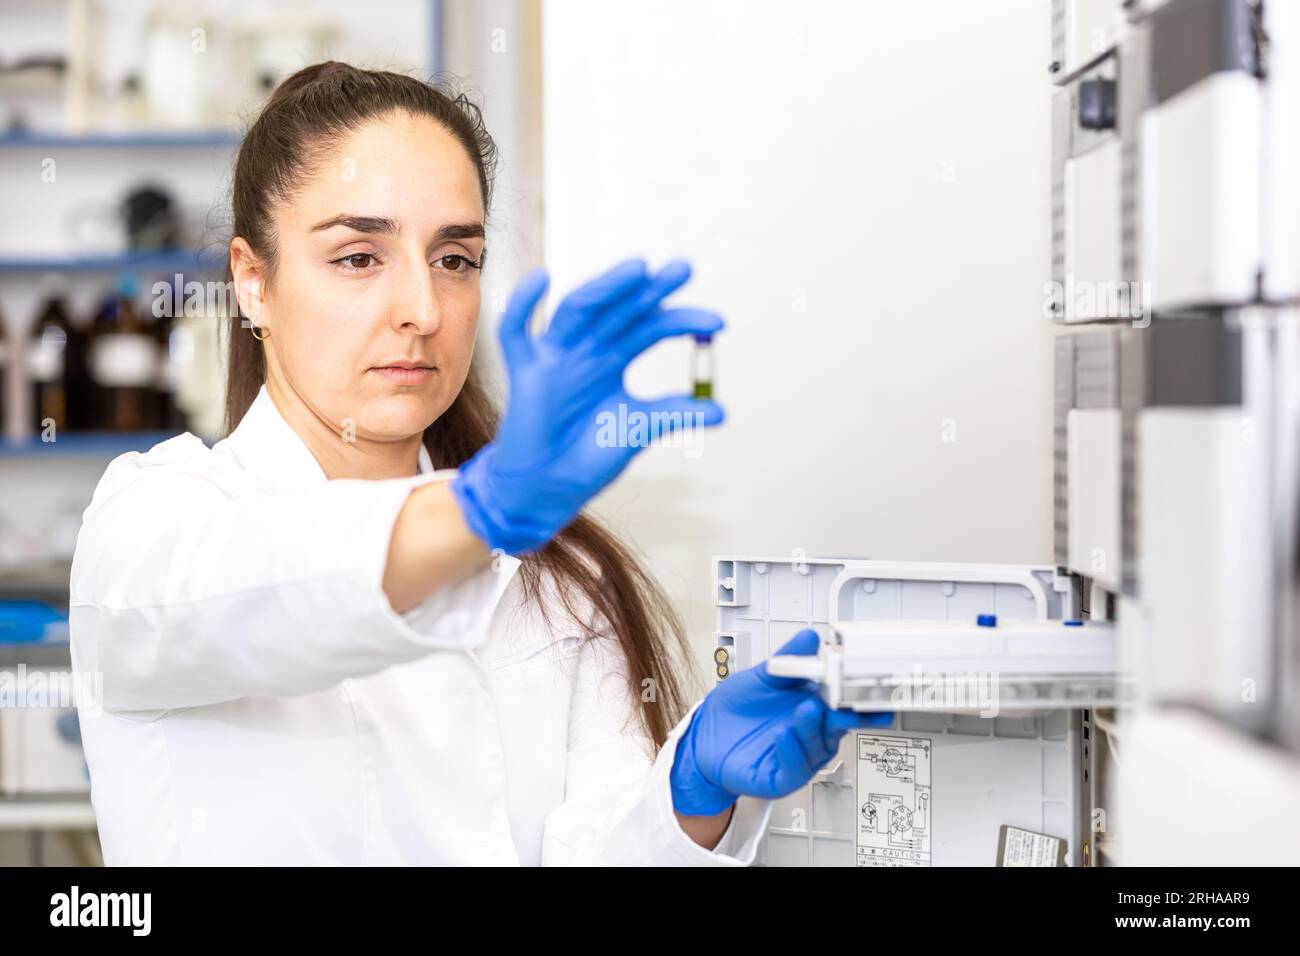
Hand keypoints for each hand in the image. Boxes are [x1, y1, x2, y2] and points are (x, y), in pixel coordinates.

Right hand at [451, 258, 723, 554]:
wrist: (549, 489)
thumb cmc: (588, 456)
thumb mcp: (638, 430)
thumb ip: (673, 415)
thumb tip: (723, 412)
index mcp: (614, 358)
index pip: (651, 326)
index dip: (683, 321)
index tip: (719, 324)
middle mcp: (587, 349)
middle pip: (619, 308)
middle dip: (650, 289)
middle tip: (684, 269)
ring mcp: (556, 356)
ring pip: (578, 310)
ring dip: (606, 288)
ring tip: (638, 269)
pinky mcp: (526, 372)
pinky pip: (517, 334)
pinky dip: (524, 306)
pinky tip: (542, 280)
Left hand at [670, 629, 894, 815]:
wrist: (706, 735)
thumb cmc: (738, 709)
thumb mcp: (764, 677)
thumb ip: (789, 660)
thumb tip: (810, 638)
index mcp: (815, 706)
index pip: (846, 703)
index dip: (862, 697)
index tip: (870, 685)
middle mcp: (811, 733)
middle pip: (839, 727)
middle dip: (846, 715)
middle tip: (844, 701)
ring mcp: (799, 756)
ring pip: (818, 747)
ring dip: (813, 728)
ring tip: (806, 710)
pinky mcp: (781, 776)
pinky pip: (793, 768)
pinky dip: (790, 751)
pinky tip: (782, 734)